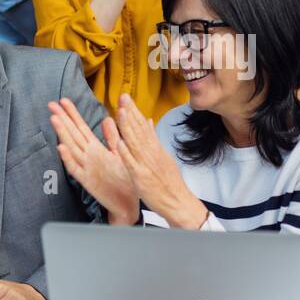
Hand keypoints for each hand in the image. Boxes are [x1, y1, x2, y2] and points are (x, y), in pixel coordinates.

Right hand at [48, 98, 138, 223]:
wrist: (126, 204)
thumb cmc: (122, 180)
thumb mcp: (118, 154)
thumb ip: (112, 138)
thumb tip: (108, 119)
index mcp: (96, 149)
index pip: (81, 127)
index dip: (73, 114)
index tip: (63, 100)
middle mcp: (88, 156)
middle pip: (73, 134)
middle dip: (63, 118)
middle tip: (51, 104)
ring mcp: (86, 168)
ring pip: (72, 148)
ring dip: (63, 134)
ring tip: (54, 119)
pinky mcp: (88, 181)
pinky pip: (76, 169)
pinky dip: (68, 159)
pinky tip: (61, 148)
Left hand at [112, 94, 207, 228]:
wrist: (179, 203)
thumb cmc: (170, 182)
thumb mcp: (164, 156)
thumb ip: (154, 139)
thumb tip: (149, 121)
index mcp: (156, 149)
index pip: (144, 126)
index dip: (134, 111)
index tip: (126, 98)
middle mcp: (152, 154)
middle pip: (139, 130)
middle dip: (130, 113)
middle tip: (122, 96)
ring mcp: (146, 165)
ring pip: (135, 143)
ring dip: (127, 127)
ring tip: (120, 112)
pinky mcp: (141, 178)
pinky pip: (132, 164)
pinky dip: (126, 153)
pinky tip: (120, 142)